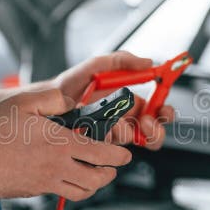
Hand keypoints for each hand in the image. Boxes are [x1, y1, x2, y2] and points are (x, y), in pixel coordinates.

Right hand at [0, 89, 131, 200]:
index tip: (124, 154)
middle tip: (112, 166)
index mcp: (61, 144)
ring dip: (93, 185)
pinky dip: (71, 189)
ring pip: (81, 192)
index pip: (103, 155)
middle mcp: (57, 167)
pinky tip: (66, 177)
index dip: (119, 156)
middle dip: (110, 173)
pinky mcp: (33, 192)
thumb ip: (54, 99)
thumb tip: (71, 101)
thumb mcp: (26, 102)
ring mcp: (45, 183)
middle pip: (98, 179)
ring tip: (94, 175)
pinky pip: (60, 194)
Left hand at [53, 51, 175, 149]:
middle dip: (155, 129)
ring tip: (120, 125)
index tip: (164, 110)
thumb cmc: (69, 84)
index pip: (156, 108)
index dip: (165, 112)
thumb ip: (122, 61)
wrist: (45, 102)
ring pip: (136, 141)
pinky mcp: (99, 145)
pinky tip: (104, 132)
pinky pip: (115, 148)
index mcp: (128, 100)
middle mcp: (123, 118)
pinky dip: (113, 141)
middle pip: (152, 131)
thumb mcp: (97, 66)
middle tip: (146, 122)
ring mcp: (112, 133)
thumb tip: (148, 62)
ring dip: (132, 134)